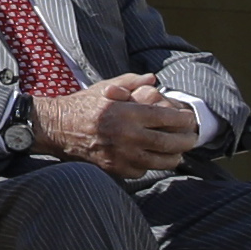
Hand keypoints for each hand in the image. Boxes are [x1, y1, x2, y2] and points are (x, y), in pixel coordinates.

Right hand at [37, 72, 201, 178]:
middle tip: (192, 138)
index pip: (167, 119)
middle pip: (169, 143)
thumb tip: (154, 79)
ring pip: (161, 162)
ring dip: (175, 157)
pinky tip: (154, 158)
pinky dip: (152, 165)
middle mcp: (127, 136)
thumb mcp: (106, 86)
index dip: (184, 120)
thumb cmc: (84, 104)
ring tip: (179, 152)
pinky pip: (143, 170)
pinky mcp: (116, 168)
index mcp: (128, 113)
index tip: (190, 119)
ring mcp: (122, 155)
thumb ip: (131, 81)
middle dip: (186, 141)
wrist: (58, 127)